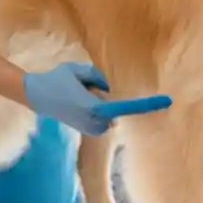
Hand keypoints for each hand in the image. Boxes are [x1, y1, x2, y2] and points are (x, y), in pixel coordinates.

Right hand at [22, 62, 172, 134]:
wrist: (36, 96)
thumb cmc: (57, 80)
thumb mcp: (79, 70)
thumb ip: (99, 77)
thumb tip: (110, 90)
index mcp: (93, 107)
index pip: (123, 106)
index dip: (145, 105)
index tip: (166, 102)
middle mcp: (95, 122)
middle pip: (115, 106)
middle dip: (104, 96)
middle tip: (83, 88)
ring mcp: (92, 129)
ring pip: (110, 111)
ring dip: (99, 102)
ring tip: (77, 95)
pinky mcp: (90, 131)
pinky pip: (104, 115)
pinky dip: (96, 108)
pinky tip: (77, 103)